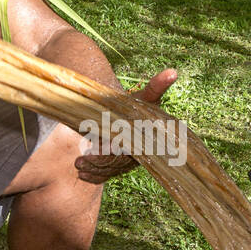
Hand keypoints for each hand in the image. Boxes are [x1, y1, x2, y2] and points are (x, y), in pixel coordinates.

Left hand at [74, 67, 178, 184]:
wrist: (129, 114)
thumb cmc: (138, 105)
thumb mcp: (146, 96)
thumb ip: (156, 86)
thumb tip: (173, 72)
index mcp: (144, 142)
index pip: (128, 152)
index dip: (112, 153)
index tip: (96, 150)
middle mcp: (136, 155)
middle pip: (116, 164)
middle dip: (98, 164)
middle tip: (78, 161)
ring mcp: (126, 162)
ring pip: (109, 171)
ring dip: (93, 171)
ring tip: (77, 166)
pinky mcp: (116, 166)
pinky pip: (106, 175)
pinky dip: (94, 177)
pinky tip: (82, 175)